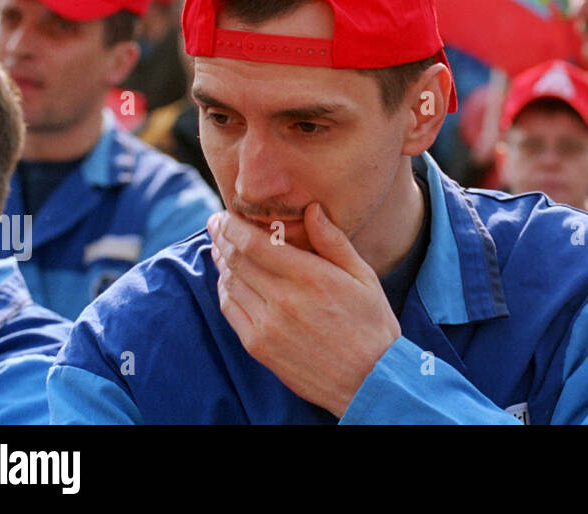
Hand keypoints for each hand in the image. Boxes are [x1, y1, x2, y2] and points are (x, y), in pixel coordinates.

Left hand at [207, 202, 401, 417]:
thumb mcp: (363, 276)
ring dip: (221, 261)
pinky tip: (229, 278)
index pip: (256, 243)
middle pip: (237, 260)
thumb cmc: (371, 323)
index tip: (227, 214)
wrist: (368, 379)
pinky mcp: (259, 347)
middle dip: (222, 237)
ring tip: (221, 246)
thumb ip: (333, 241)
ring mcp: (268, 326)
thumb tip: (312, 209)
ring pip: (230, 283)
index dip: (234, 226)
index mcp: (311, 277)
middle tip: (217, 223)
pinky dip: (225, 289)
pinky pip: (230, 310)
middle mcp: (285, 300)